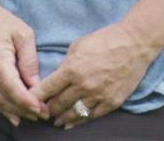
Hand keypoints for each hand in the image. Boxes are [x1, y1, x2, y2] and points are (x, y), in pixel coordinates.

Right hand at [0, 1, 45, 124]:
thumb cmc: (1, 21)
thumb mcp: (23, 34)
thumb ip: (29, 60)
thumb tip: (35, 83)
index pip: (13, 88)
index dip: (27, 101)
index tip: (41, 109)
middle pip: (5, 98)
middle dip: (25, 109)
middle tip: (43, 115)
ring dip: (14, 111)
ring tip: (32, 117)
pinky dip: (3, 107)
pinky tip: (13, 115)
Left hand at [30, 22, 155, 127]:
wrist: (134, 43)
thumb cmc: (106, 40)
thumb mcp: (78, 45)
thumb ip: (66, 62)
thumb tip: (57, 76)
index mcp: (72, 69)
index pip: (46, 89)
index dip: (35, 97)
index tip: (29, 101)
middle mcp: (83, 85)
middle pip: (58, 104)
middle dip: (47, 109)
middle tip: (41, 112)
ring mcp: (98, 96)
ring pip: (73, 114)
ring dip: (62, 118)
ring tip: (56, 121)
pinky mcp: (111, 102)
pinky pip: (91, 116)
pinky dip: (79, 121)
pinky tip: (72, 123)